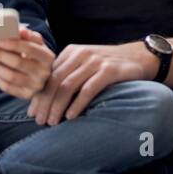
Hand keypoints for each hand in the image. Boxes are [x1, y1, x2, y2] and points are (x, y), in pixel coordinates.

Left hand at [0, 25, 54, 99]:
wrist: (43, 77)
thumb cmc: (36, 57)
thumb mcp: (37, 44)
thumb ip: (30, 36)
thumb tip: (21, 30)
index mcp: (47, 57)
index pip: (30, 49)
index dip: (14, 45)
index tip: (0, 41)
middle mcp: (44, 73)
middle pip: (18, 63)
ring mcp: (35, 86)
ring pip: (11, 76)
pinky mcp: (26, 95)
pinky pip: (8, 88)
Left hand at [27, 42, 156, 125]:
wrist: (141, 57)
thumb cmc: (110, 65)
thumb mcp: (86, 64)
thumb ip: (69, 74)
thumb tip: (46, 99)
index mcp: (71, 52)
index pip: (48, 75)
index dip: (38, 95)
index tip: (31, 113)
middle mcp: (81, 54)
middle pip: (55, 81)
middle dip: (44, 103)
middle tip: (39, 121)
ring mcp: (95, 61)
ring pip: (68, 86)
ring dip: (57, 106)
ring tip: (52, 122)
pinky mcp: (109, 70)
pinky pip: (88, 89)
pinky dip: (77, 104)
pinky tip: (70, 116)